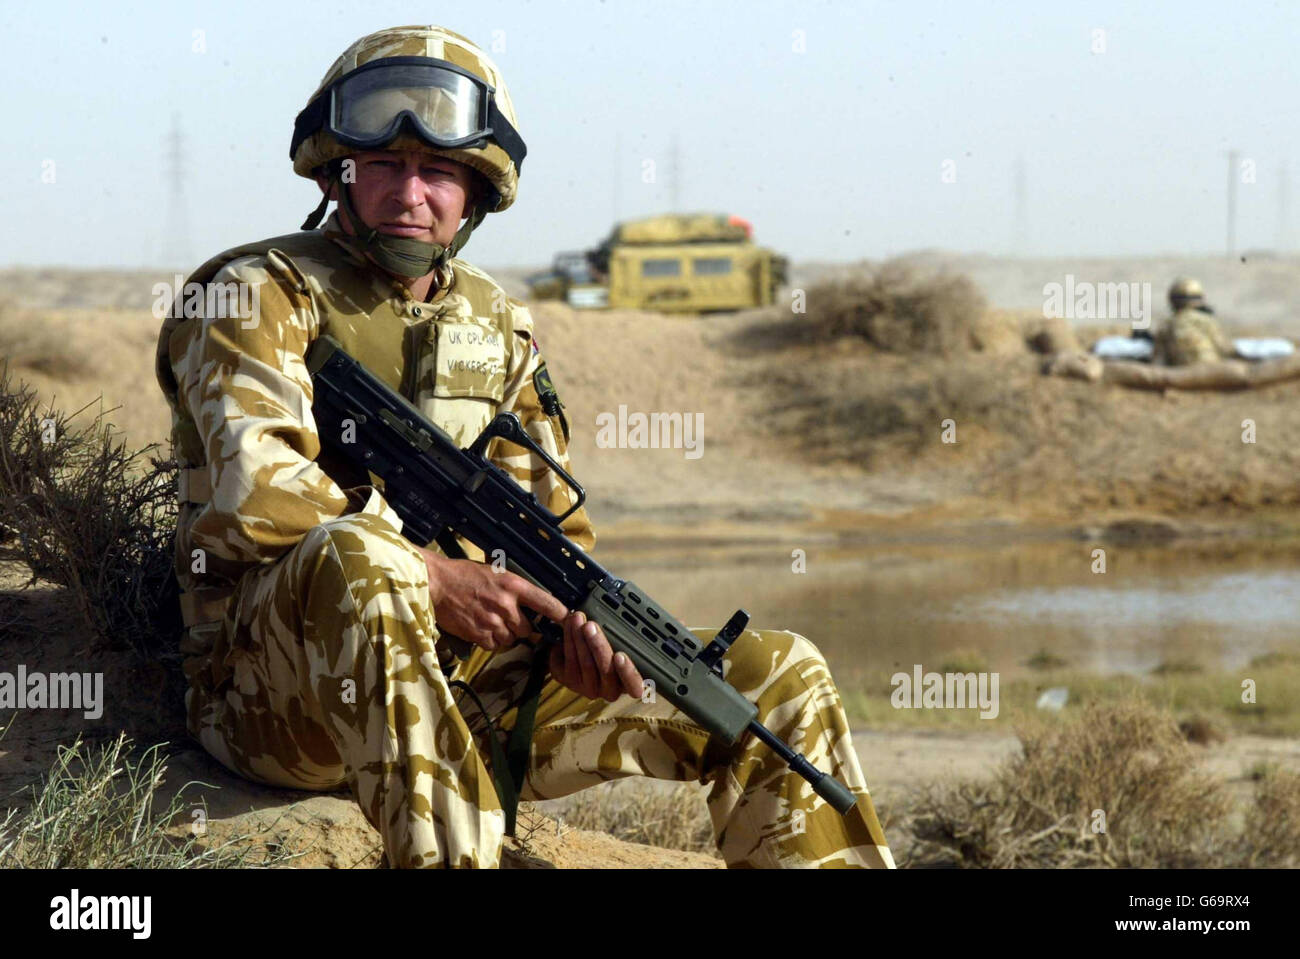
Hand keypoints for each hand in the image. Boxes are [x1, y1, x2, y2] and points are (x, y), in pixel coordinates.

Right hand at [417, 547, 565, 651]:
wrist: (437, 583)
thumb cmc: (463, 575)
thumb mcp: (495, 573)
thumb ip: (513, 589)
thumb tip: (530, 603)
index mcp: (513, 585)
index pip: (545, 602)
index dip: (560, 614)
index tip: (570, 619)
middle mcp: (506, 604)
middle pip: (527, 628)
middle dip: (519, 626)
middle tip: (505, 617)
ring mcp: (493, 621)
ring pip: (510, 638)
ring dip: (503, 634)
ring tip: (488, 619)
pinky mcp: (479, 634)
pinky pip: (492, 645)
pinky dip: (488, 640)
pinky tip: (478, 626)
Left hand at [549, 610, 642, 701]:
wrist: (576, 655)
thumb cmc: (604, 647)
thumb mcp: (615, 643)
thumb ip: (616, 635)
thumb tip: (621, 616)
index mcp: (628, 682)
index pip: (635, 686)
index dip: (628, 672)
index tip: (620, 655)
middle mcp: (610, 690)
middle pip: (606, 670)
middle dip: (597, 645)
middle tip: (590, 626)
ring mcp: (590, 688)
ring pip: (586, 664)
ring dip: (579, 638)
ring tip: (576, 619)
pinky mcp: (571, 683)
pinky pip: (569, 662)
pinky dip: (568, 642)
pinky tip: (568, 630)